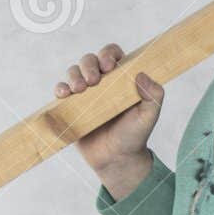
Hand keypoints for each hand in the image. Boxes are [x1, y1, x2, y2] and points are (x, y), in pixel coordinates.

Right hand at [54, 43, 164, 181]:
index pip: (112, 54)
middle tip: (93, 82)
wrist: (116, 159)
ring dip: (74, 76)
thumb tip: (141, 74)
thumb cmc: (135, 135)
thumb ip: (153, 95)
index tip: (109, 66)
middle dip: (88, 65)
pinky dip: (60, 88)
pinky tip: (64, 94)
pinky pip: (61, 91)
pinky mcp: (71, 107)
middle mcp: (102, 82)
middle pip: (89, 60)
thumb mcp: (149, 115)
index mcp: (121, 78)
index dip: (108, 54)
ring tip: (79, 90)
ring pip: (73, 72)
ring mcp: (85, 94)